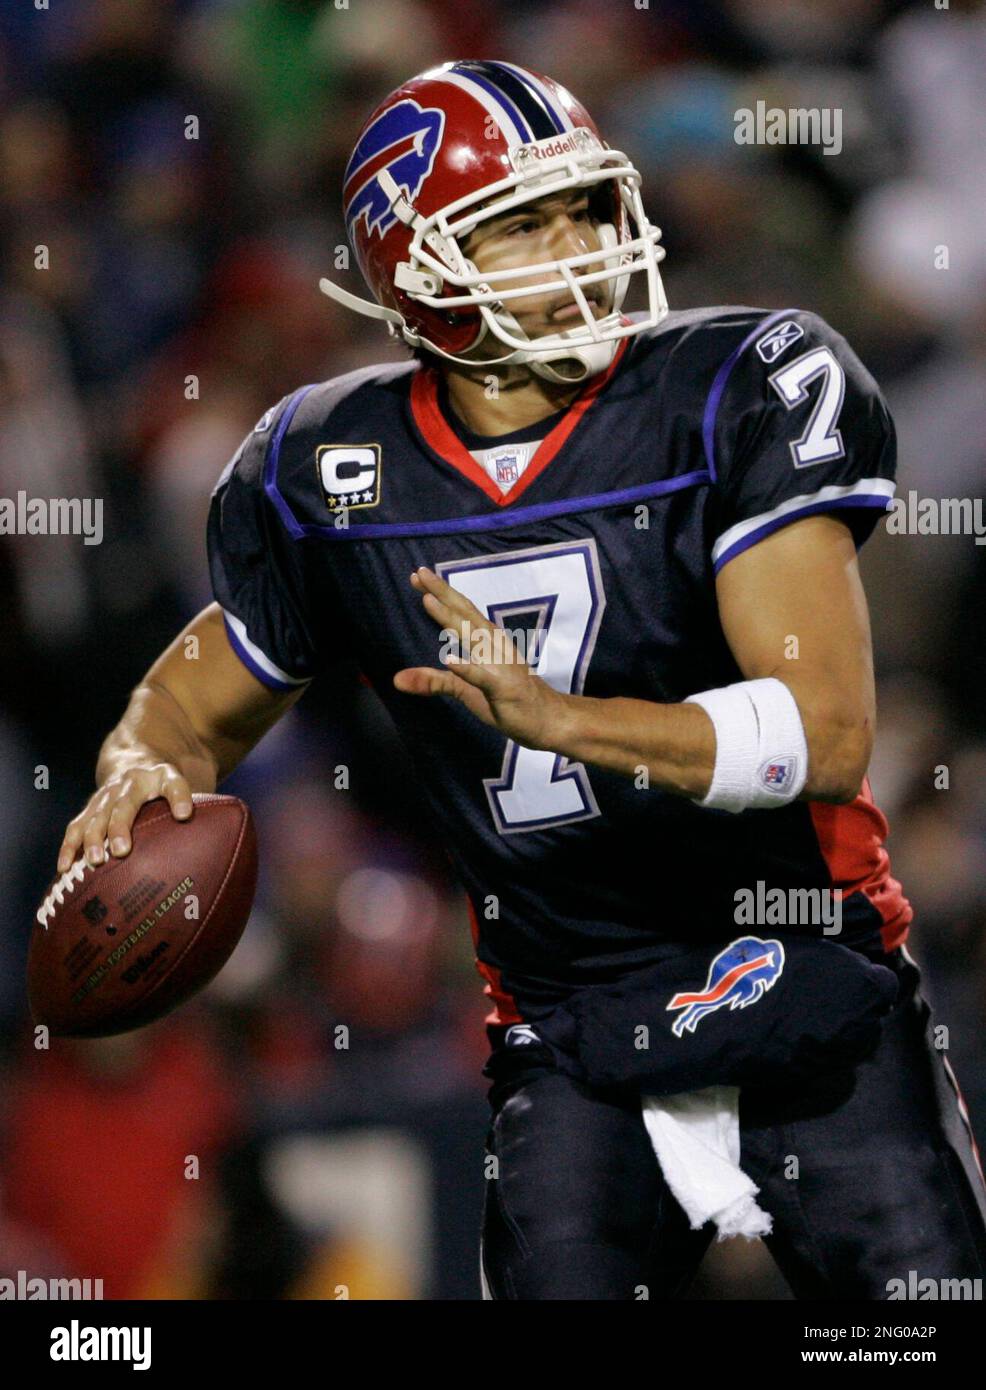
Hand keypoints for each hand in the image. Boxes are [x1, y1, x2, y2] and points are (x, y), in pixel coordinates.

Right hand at [57, 763, 192, 873]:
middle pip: (125, 803)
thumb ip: (199, 810)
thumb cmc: (166, 788)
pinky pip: (77, 825)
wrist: (135, 761)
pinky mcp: (92, 807)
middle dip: (120, 827)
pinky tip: (65, 867)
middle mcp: (132, 782)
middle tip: (121, 851)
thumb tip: (219, 850)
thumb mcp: (183, 788)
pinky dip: (70, 846)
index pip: (174, 784)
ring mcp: (108, 793)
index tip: (185, 815)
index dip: (179, 797)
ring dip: (93, 838)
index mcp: (162, 776)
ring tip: (94, 861)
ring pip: (97, 814)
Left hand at [393, 566, 564, 748]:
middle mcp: (493, 645)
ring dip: (449, 619)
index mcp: (486, 640)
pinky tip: (450, 661)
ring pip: (472, 637)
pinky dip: (467, 668)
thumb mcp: (463, 690)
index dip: (439, 593)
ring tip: (427, 601)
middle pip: (464, 614)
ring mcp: (499, 665)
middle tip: (418, 572)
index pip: (460, 611)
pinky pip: (482, 677)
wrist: (545, 718)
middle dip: (441, 592)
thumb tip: (396, 680)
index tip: (417, 575)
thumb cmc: (507, 698)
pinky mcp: (502, 688)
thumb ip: (433, 681)